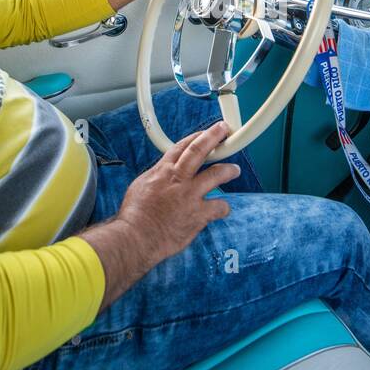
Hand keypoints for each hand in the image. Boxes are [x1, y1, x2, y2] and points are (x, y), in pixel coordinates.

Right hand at [115, 121, 238, 262]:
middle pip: (199, 150)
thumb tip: (163, 174)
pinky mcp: (199, 215)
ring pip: (216, 174)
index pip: (181, 147)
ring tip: (234, 170)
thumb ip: (157, 178)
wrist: (136, 238)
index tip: (205, 133)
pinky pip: (219, 207)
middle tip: (224, 131)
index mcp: (162, 171)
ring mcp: (190, 196)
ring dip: (228, 170)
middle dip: (213, 137)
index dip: (196, 137)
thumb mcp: (140, 186)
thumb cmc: (134, 216)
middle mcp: (178, 179)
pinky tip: (223, 209)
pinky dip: (223, 207)